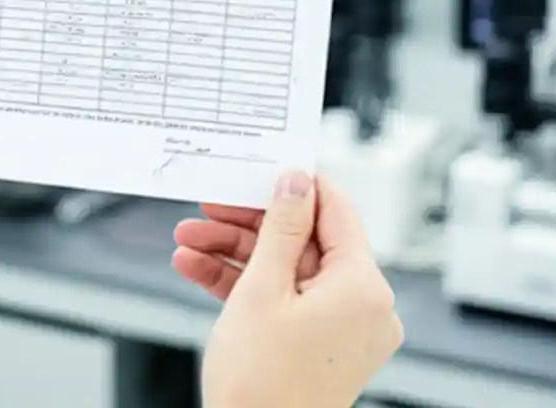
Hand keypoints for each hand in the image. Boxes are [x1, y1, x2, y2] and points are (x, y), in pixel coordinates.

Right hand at [174, 171, 403, 407]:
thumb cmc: (261, 390)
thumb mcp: (261, 291)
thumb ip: (280, 229)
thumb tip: (294, 183)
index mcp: (364, 287)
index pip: (335, 210)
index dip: (295, 186)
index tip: (262, 170)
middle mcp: (366, 307)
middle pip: (305, 241)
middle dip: (248, 226)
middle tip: (208, 209)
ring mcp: (347, 330)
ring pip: (290, 271)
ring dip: (237, 255)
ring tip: (188, 243)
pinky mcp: (325, 346)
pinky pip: (288, 301)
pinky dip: (248, 287)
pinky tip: (199, 270)